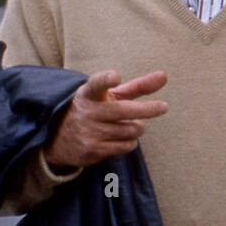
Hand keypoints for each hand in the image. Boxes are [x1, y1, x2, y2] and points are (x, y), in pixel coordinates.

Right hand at [44, 70, 168, 169]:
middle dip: (147, 109)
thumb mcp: (112, 96)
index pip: (96, 84)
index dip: (105, 80)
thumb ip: (139, 86)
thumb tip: (164, 75)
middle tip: (163, 107)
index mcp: (89, 94)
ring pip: (130, 130)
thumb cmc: (97, 110)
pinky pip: (126, 146)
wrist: (61, 138)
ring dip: (137, 128)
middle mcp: (87, 111)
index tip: (115, 76)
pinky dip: (130, 142)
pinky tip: (121, 138)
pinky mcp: (91, 150)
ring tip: (128, 126)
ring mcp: (88, 131)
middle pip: (123, 110)